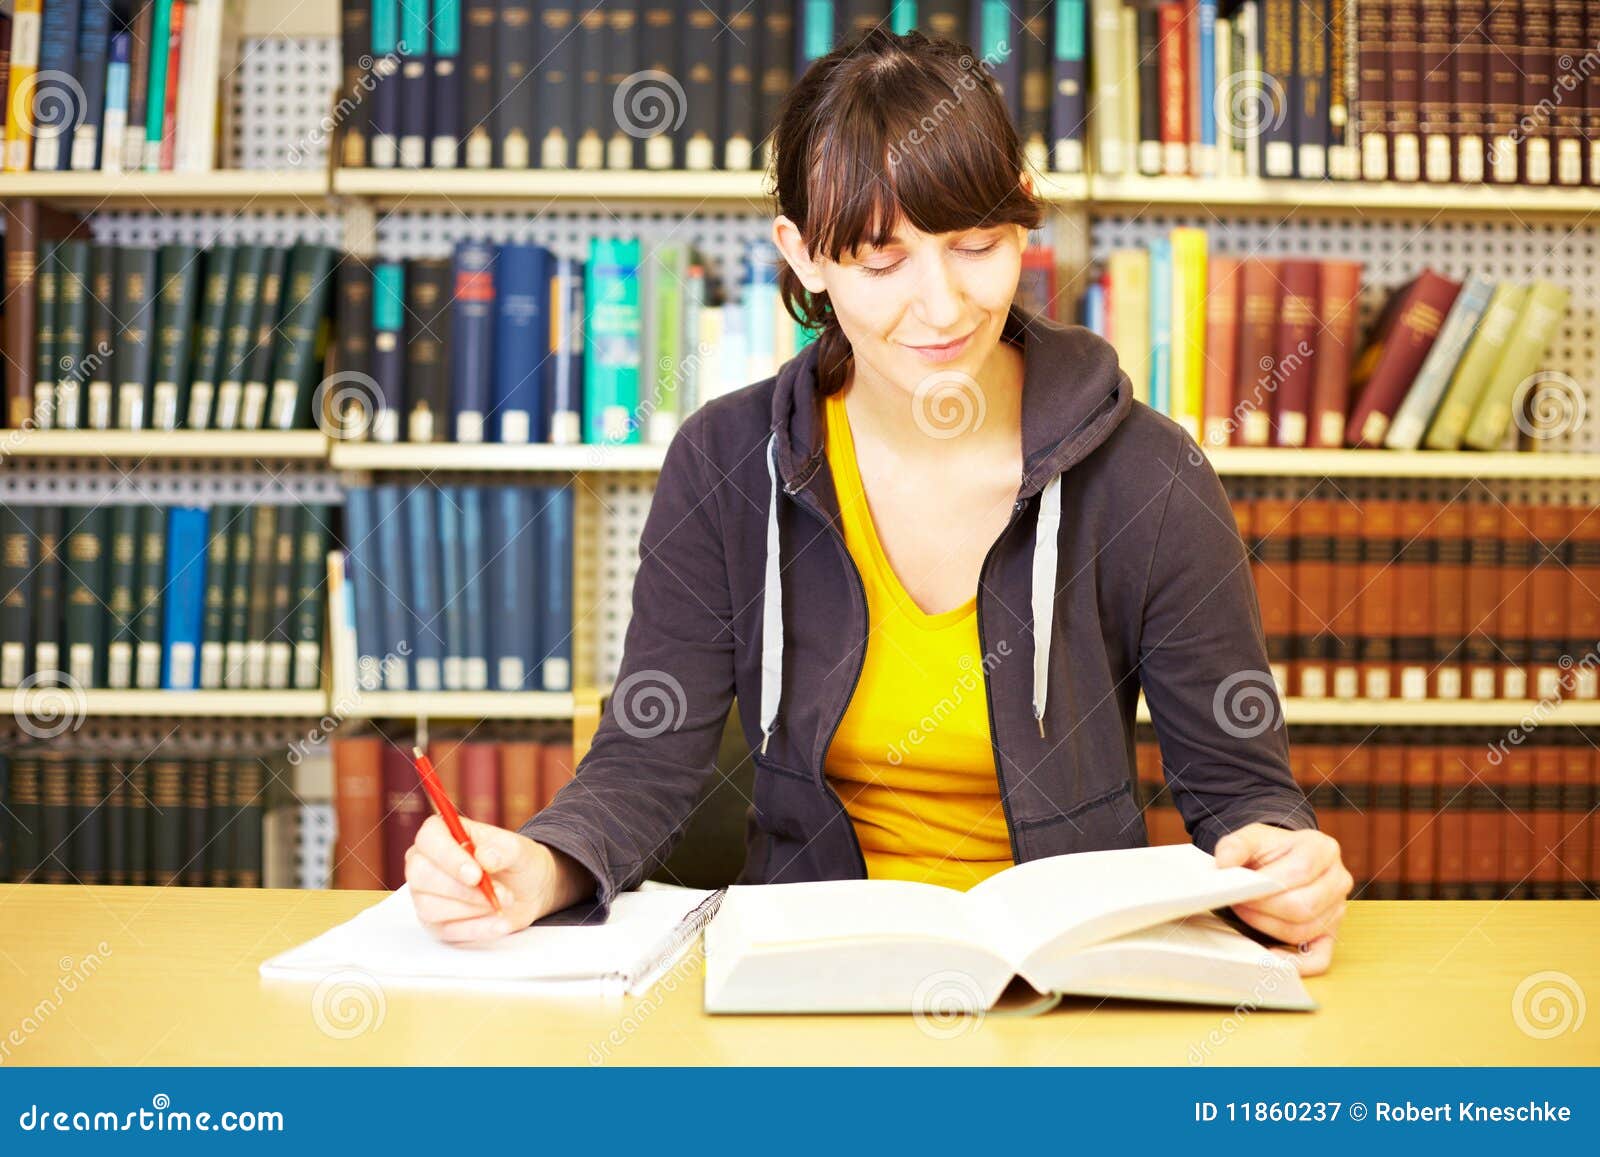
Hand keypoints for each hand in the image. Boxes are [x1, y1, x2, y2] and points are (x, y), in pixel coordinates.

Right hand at [404, 815, 594, 942]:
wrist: (527, 890)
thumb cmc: (513, 862)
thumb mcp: (519, 850)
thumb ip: (504, 850)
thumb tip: (485, 857)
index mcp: (442, 833)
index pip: (428, 838)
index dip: (447, 856)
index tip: (476, 874)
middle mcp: (425, 863)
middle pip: (420, 875)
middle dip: (461, 889)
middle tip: (497, 892)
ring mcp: (426, 896)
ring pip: (431, 907)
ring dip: (474, 909)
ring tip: (505, 902)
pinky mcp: (436, 924)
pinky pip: (448, 931)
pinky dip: (478, 929)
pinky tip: (500, 924)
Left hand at [1213, 823, 1350, 975]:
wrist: (1283, 860)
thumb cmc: (1271, 852)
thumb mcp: (1253, 837)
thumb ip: (1236, 845)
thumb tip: (1224, 863)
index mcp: (1323, 849)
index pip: (1299, 872)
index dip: (1266, 885)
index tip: (1241, 887)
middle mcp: (1338, 879)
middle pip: (1302, 906)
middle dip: (1263, 908)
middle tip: (1239, 902)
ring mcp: (1338, 910)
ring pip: (1303, 931)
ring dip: (1267, 927)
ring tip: (1247, 913)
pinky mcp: (1331, 934)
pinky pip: (1319, 959)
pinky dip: (1295, 963)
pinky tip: (1271, 955)